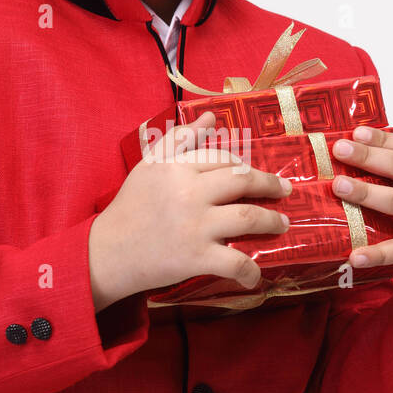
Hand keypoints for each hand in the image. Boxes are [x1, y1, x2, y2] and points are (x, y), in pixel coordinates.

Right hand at [89, 111, 292, 310]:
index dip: (247, 166)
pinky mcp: (196, 257)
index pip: (225, 159)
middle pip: (243, 181)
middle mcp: (189, 192)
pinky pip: (235, 262)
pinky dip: (250, 270)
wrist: (107, 252)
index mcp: (178, 167)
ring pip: (248, 218)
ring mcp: (195, 226)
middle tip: (285, 191)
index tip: (260, 174)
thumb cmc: (130, 207)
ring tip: (283, 223)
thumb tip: (211, 116)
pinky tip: (255, 275)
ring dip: (272, 221)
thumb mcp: (150, 164)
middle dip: (270, 185)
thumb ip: (180, 138)